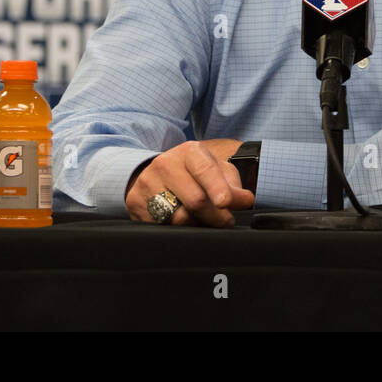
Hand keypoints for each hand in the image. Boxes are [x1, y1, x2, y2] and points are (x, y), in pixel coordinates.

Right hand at [125, 139, 253, 225]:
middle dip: (215, 216)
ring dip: (198, 225)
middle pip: (195, 200)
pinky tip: (182, 221)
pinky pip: (162, 226)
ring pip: (179, 217)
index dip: (217, 187)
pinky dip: (177, 230)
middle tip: (225, 221)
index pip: (205, 170)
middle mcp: (166, 164)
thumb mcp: (216, 171)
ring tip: (203, 219)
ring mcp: (148, 183)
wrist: (155, 172)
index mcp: (190, 152)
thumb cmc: (193, 172)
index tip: (225, 202)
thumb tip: (245, 200)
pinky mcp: (135, 202)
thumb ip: (233, 186)